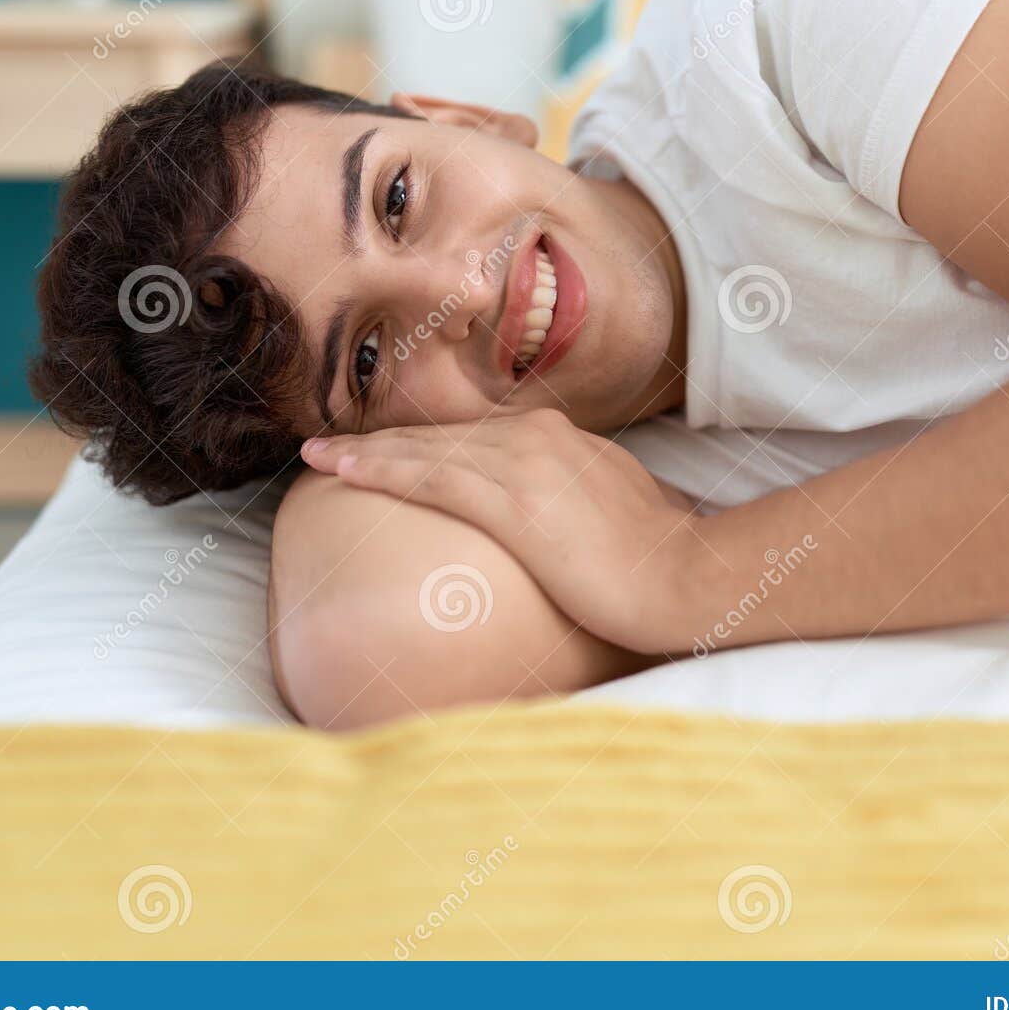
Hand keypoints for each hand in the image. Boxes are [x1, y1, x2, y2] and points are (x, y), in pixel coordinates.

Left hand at [300, 409, 705, 653]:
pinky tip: (341, 471)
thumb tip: (581, 527)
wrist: (690, 574)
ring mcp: (523, 464)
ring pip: (425, 449)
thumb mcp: (626, 512)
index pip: (477, 436)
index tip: (389, 447)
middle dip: (383, 439)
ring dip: (366, 452)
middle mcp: (538, 438)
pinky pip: (427, 477)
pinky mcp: (511, 500)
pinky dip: (378, 469)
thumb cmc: (667, 559)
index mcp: (565, 441)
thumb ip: (591, 504)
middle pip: (442, 435)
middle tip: (329, 443)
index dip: (426, 440)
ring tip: (318, 456)